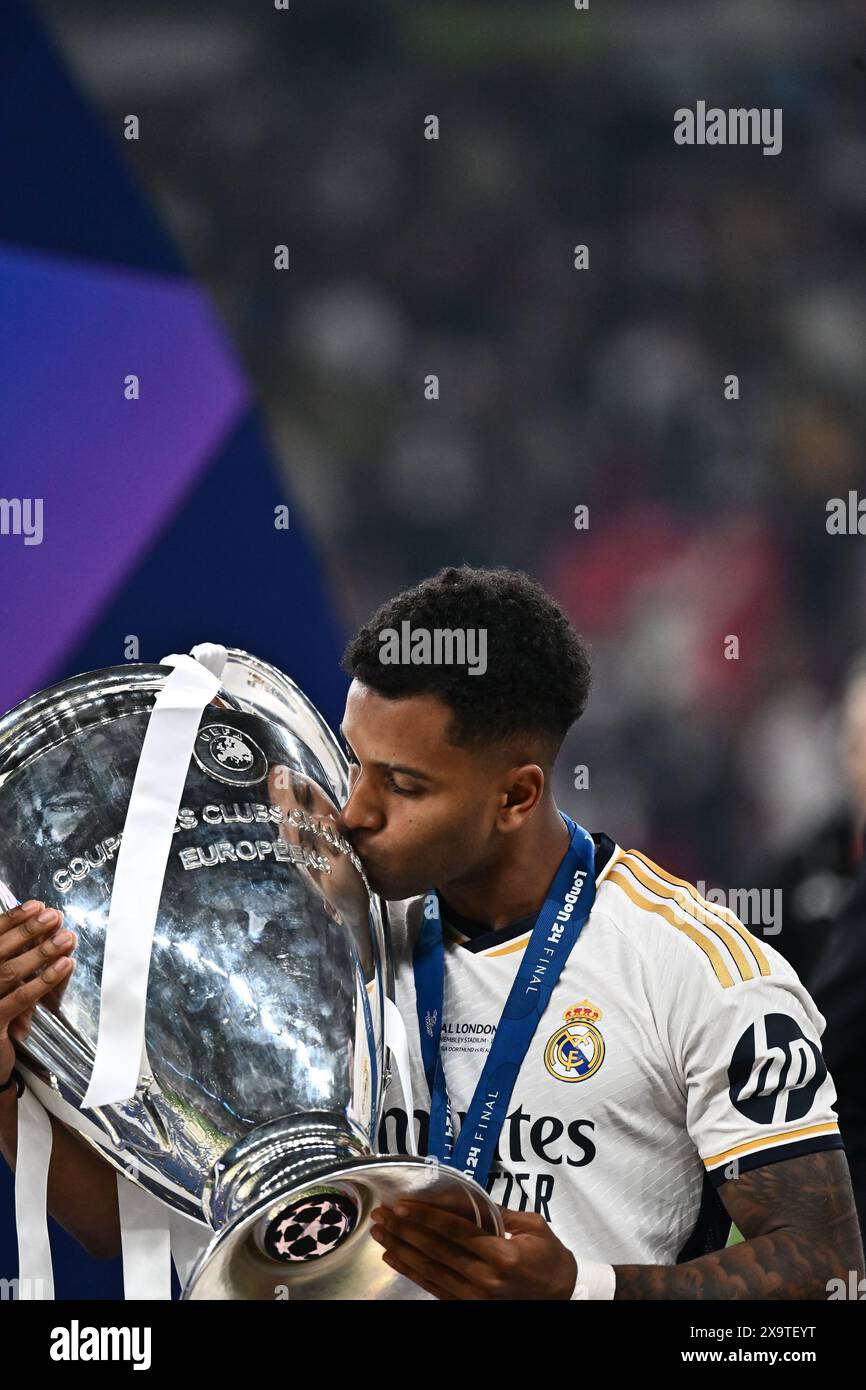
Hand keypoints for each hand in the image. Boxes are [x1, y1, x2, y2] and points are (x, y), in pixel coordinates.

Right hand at [0, 900, 76, 1087]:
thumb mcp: (3, 987)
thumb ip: (13, 959)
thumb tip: (44, 925)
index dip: (12, 919)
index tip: (37, 905)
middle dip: (28, 931)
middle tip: (54, 916)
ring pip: (10, 973)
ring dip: (41, 952)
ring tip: (66, 938)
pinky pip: (20, 999)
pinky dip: (44, 980)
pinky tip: (65, 966)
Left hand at [369, 1199, 577, 1299]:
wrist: (563, 1297)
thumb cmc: (550, 1258)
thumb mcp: (534, 1227)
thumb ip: (500, 1213)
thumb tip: (467, 1197)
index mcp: (503, 1254)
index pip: (455, 1231)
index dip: (426, 1216)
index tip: (403, 1204)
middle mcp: (486, 1278)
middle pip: (436, 1249)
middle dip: (405, 1229)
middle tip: (381, 1214)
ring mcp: (475, 1296)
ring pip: (430, 1269)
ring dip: (401, 1249)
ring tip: (380, 1233)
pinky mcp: (469, 1305)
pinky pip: (434, 1287)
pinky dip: (410, 1272)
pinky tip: (393, 1258)